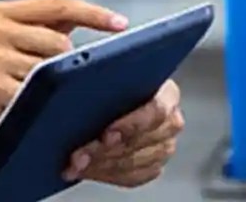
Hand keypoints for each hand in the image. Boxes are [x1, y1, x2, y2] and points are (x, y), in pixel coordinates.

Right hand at [0, 0, 128, 141]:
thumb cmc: (1, 77)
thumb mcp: (19, 43)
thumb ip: (50, 29)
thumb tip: (107, 28)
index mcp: (1, 12)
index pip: (58, 5)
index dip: (94, 13)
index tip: (121, 24)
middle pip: (58, 40)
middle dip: (72, 61)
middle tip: (75, 78)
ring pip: (50, 67)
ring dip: (59, 83)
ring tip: (55, 94)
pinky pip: (35, 92)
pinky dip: (46, 100)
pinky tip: (46, 106)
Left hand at [63, 80, 183, 187]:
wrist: (109, 95)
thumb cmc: (109, 79)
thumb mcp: (107, 69)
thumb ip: (101, 74)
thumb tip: (78, 78)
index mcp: (166, 92)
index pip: (157, 110)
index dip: (131, 125)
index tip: (105, 134)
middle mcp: (170, 121)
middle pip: (142, 142)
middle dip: (106, 151)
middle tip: (78, 156)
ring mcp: (164, 146)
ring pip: (136, 163)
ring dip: (101, 165)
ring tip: (75, 164)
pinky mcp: (153, 165)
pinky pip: (133, 176)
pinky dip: (107, 175)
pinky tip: (86, 170)